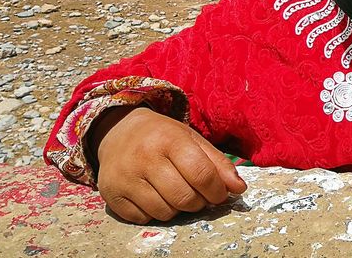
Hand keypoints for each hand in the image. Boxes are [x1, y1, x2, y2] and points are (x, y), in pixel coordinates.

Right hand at [91, 106, 246, 223]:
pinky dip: (154, 213)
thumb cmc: (162, 136)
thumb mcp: (192, 140)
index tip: (220, 194)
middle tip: (198, 194)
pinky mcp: (111, 195)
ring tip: (176, 192)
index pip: (201, 174)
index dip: (217, 190)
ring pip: (165, 213)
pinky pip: (143, 219)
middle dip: (199, 202)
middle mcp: (144, 158)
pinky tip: (154, 196)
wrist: (119, 131)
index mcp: (169, 139)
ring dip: (177, 209)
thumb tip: (239, 188)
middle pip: (184, 198)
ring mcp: (125, 178)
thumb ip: (218, 163)